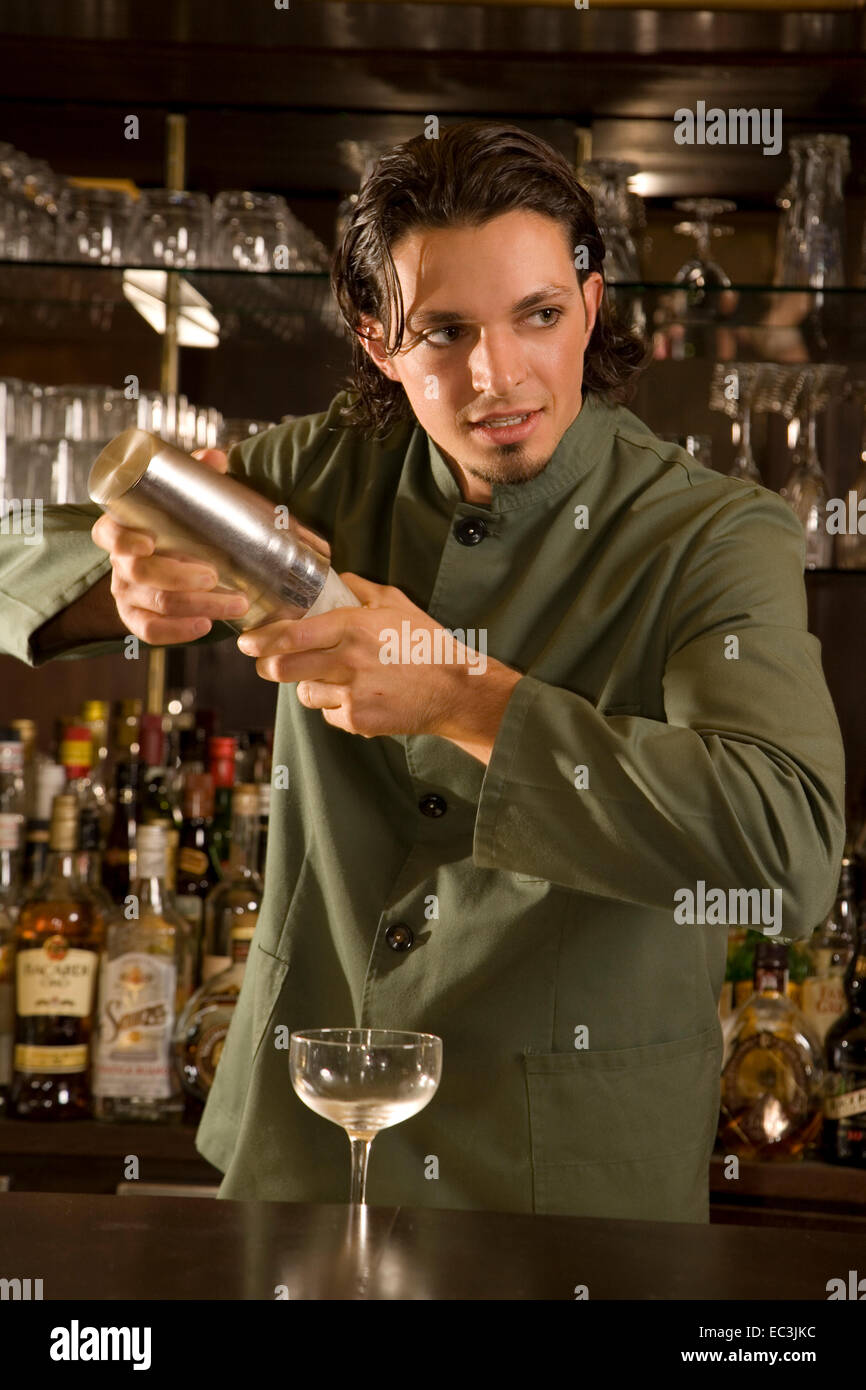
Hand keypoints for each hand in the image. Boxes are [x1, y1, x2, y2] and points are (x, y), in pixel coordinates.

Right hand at [90, 448, 249, 644]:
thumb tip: (217, 457)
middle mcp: (120, 562)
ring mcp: (126, 594)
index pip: (108, 531)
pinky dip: (178, 632)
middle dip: (180, 576)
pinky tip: (206, 626)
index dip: (123, 538)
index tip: (149, 541)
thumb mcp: (182, 502)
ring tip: (235, 602)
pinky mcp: (136, 619)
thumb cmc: (175, 529)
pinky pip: (150, 632)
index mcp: (123, 529)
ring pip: (156, 603)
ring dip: (198, 605)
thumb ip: (196, 478)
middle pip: (140, 572)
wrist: (163, 568)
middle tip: (216, 575)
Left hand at [235, 572, 517, 744]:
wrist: (455, 689)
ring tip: (333, 679)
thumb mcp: (396, 603)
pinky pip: (328, 714)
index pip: (293, 633)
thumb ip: (359, 589)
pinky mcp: (357, 720)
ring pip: (304, 692)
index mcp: (354, 626)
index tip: (246, 641)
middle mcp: (349, 660)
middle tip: (267, 664)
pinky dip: (335, 707)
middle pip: (284, 667)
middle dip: (268, 666)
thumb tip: (333, 578)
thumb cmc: (426, 643)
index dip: (262, 638)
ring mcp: (352, 693)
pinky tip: (358, 697)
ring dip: (309, 686)